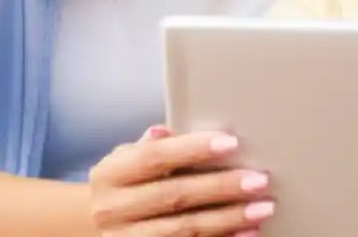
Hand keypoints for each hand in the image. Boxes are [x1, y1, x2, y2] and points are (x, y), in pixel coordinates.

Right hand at [88, 125, 274, 235]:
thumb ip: (149, 147)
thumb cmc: (123, 187)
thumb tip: (165, 131)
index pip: (153, 157)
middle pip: (174, 196)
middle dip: (220, 187)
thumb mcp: (126, 162)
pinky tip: (246, 233)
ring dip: (228, 219)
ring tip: (262, 208)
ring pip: (183, 230)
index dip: (193, 149)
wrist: (95, 229)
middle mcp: (112, 210)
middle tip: (259, 179)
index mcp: (109, 175)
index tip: (231, 142)